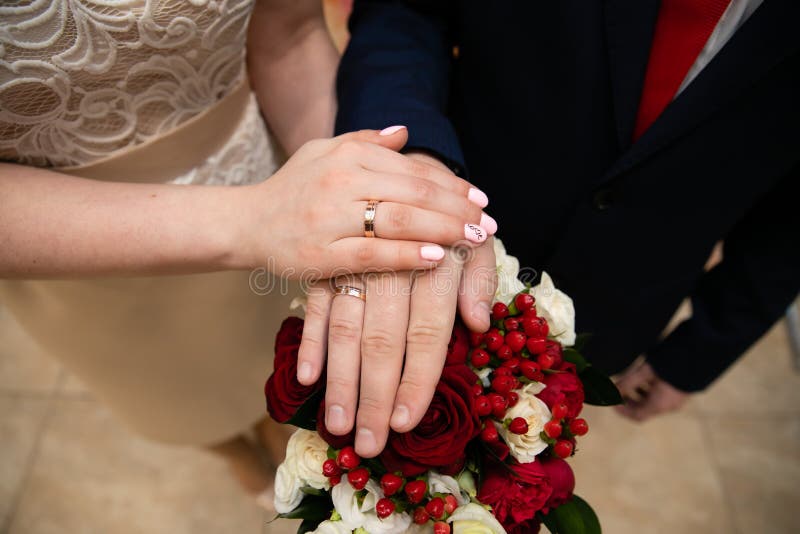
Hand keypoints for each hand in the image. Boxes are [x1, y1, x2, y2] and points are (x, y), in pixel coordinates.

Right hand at [237, 128, 492, 276]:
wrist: (247, 223)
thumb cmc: (292, 188)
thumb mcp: (323, 153)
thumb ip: (365, 142)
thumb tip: (405, 133)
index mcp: (347, 157)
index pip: (413, 170)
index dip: (452, 185)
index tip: (480, 200)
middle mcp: (341, 182)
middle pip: (414, 194)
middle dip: (457, 209)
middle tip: (488, 224)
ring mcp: (330, 218)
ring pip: (399, 221)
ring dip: (443, 230)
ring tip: (473, 239)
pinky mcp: (321, 254)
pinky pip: (373, 254)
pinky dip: (407, 256)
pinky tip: (436, 258)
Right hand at [297, 152, 497, 457]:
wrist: (392, 165)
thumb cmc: (442, 213)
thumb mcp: (473, 238)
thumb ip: (481, 278)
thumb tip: (478, 324)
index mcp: (435, 262)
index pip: (428, 332)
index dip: (418, 380)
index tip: (406, 423)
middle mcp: (393, 264)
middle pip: (384, 339)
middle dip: (375, 396)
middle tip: (369, 444)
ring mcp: (355, 262)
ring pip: (346, 329)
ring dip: (340, 380)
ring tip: (336, 427)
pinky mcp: (327, 261)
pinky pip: (316, 305)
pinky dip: (308, 339)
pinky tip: (304, 379)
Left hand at [614, 360, 688, 420]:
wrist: (699, 356)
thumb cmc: (670, 364)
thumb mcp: (644, 372)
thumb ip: (627, 382)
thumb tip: (612, 389)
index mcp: (659, 405)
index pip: (637, 416)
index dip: (622, 411)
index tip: (612, 402)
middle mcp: (668, 406)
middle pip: (644, 409)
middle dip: (629, 401)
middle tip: (619, 390)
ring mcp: (676, 399)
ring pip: (653, 402)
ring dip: (639, 394)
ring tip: (631, 381)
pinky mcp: (680, 391)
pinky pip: (661, 396)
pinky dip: (650, 390)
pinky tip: (646, 377)